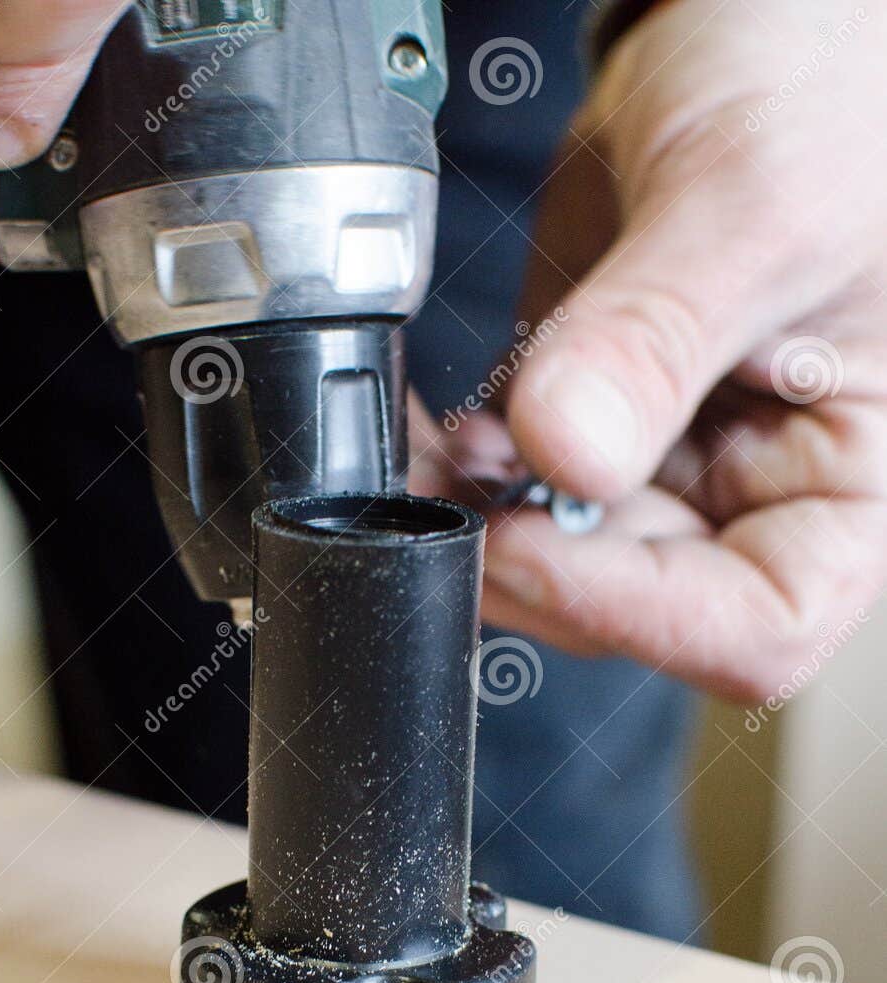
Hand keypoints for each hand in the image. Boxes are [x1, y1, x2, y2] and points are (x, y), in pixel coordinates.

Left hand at [411, 0, 886, 701]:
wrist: (759, 23)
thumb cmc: (825, 94)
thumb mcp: (755, 209)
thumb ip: (656, 339)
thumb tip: (563, 451)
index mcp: (848, 482)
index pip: (757, 629)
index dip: (637, 614)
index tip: (531, 544)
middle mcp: (757, 495)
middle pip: (631, 606)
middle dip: (527, 561)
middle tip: (451, 492)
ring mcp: (665, 467)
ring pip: (555, 560)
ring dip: (475, 523)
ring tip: (430, 450)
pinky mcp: (589, 427)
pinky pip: (512, 492)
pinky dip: (457, 476)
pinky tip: (436, 430)